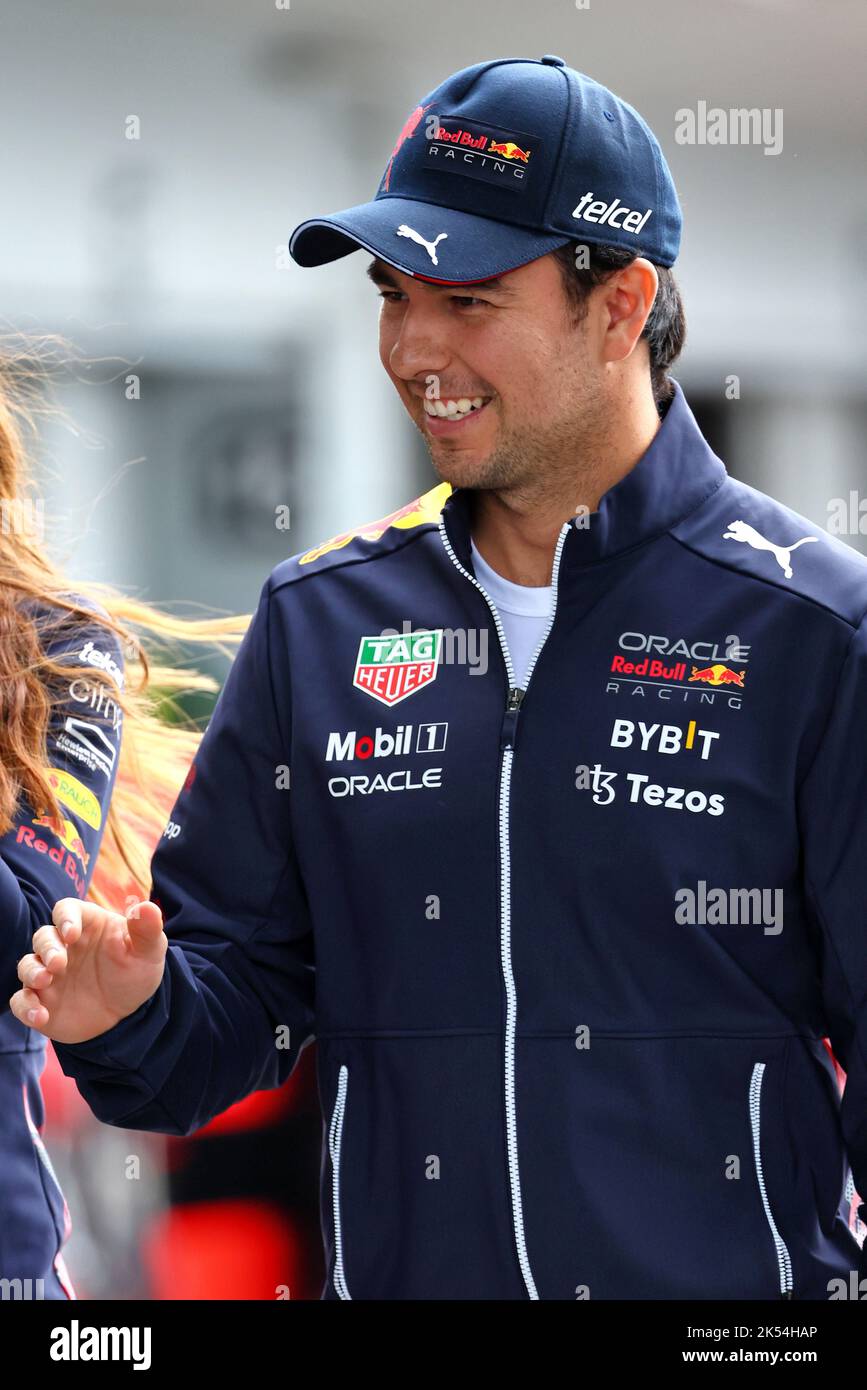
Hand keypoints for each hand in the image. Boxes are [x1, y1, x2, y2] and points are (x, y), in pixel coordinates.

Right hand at [9, 897, 166, 1043]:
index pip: (66, 909)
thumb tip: (147, 908)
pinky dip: (25, 1007)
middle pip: (43, 937)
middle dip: (47, 948)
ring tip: (45, 981)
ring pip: (27, 965)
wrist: (130, 1013)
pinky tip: (40, 1016)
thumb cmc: (136, 971)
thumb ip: (146, 929)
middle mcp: (62, 947)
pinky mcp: (41, 1001)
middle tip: (58, 964)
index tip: (72, 933)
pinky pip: (21, 1001)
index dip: (65, 918)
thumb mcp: (148, 951)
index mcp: (86, 925)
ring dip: (32, 972)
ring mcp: (49, 974)